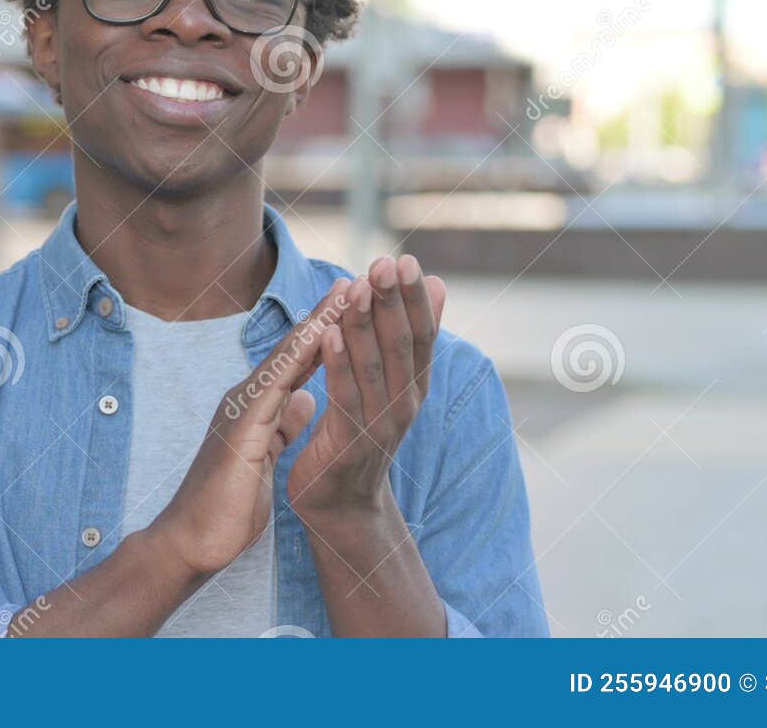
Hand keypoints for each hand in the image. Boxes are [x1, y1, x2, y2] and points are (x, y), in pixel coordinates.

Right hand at [147, 280, 349, 576]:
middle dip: (326, 315)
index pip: (297, 363)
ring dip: (318, 323)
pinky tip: (322, 338)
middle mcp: (247, 399)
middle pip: (293, 349)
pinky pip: (276, 383)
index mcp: (256, 409)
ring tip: (346, 293)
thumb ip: (281, 426)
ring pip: (286, 357)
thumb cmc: (225, 506)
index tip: (354, 307)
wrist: (190, 541)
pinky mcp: (241, 426)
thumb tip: (305, 402)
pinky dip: (299, 357)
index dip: (326, 334)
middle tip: (356, 281)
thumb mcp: (264, 458)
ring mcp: (241, 409)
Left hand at [289, 255, 445, 522]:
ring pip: (374, 366)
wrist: (341, 507)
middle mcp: (403, 405)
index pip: (420, 335)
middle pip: (401, 345)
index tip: (407, 260)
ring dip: (366, 323)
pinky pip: (344, 397)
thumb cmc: (360, 437)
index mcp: (412, 387)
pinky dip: (337, 363)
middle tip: (387, 261)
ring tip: (360, 285)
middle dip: (393, 301)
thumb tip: (438, 285)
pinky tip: (329, 333)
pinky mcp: (348, 443)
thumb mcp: (392, 385)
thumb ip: (409, 340)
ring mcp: (378, 426)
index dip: (415, 299)